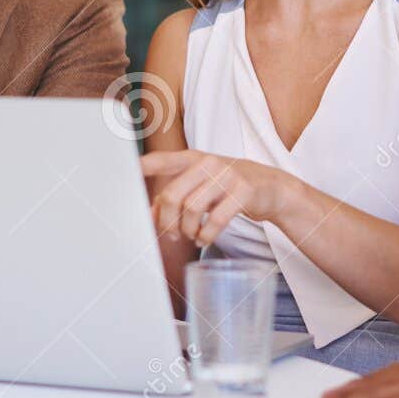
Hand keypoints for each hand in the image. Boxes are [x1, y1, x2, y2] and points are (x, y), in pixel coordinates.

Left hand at [140, 150, 294, 245]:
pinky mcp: (243, 192)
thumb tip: (150, 217)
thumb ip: (176, 195)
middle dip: (166, 221)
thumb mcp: (202, 183)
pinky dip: (206, 235)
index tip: (127, 172)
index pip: (163, 160)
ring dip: (187, 230)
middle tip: (171, 234)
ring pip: (192, 209)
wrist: (270, 186)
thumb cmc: (228, 185)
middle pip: (172, 194)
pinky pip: (216, 220)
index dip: (144, 166)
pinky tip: (204, 239)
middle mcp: (208, 163)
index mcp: (193, 158)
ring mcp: (227, 176)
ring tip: (191, 236)